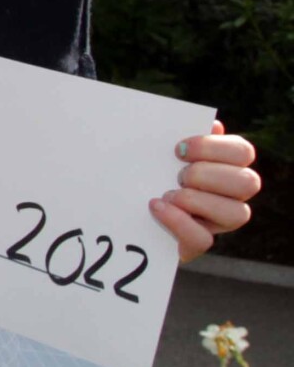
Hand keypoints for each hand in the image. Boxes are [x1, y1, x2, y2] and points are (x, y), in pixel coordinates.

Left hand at [149, 122, 260, 262]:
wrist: (117, 206)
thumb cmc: (141, 170)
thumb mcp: (154, 151)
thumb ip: (176, 134)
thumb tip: (213, 124)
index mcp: (225, 165)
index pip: (243, 152)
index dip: (214, 148)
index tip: (178, 149)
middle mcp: (230, 194)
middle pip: (248, 183)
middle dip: (208, 175)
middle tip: (178, 175)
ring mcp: (216, 221)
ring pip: (237, 214)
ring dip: (199, 201)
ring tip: (168, 194)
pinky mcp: (196, 243)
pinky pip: (203, 239)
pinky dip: (179, 221)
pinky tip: (156, 207)